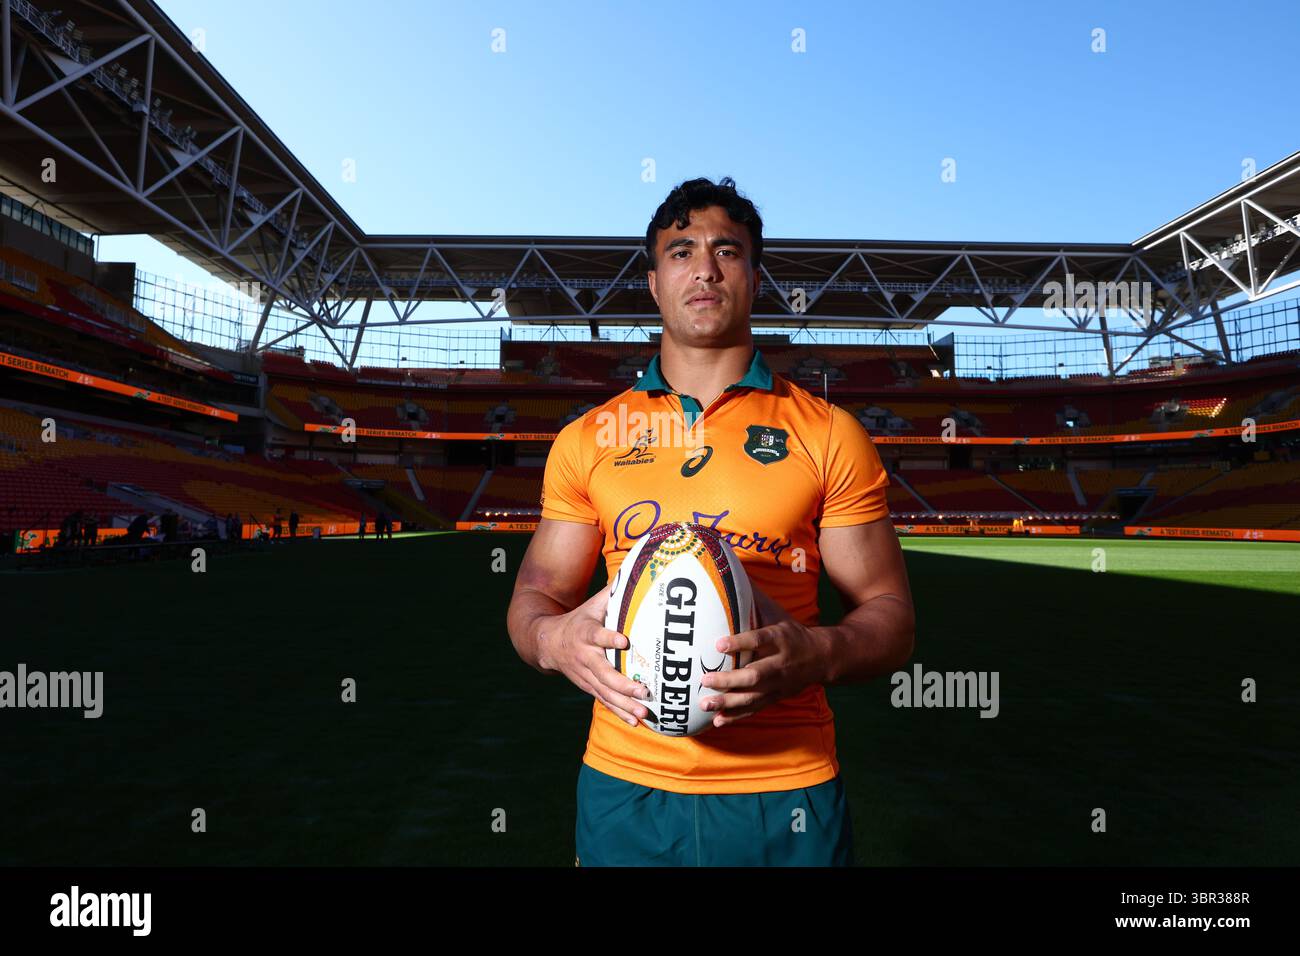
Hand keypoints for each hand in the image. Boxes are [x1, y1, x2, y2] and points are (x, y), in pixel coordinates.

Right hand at [535, 585, 650, 727]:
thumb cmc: (579, 620)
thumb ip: (613, 592)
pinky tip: (636, 721)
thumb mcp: (592, 604)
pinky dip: (619, 711)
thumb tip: (636, 571)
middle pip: (604, 671)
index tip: (623, 640)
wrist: (547, 642)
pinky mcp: (588, 687)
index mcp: (586, 633)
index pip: (597, 635)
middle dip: (623, 683)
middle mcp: (585, 656)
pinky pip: (605, 701)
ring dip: (624, 703)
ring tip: (643, 711)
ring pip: (605, 691)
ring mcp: (586, 675)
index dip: (609, 638)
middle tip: (643, 689)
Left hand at [699, 584, 829, 727]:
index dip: (740, 642)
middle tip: (705, 679)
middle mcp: (780, 663)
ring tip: (705, 703)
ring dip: (728, 702)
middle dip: (729, 679)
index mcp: (781, 638)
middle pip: (755, 674)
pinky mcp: (775, 697)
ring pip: (753, 696)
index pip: (760, 639)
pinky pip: (754, 708)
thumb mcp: (778, 615)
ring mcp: (778, 684)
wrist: (823, 658)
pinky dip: (736, 716)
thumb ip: (755, 603)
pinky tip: (717, 720)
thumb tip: (730, 576)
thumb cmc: (792, 633)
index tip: (718, 642)